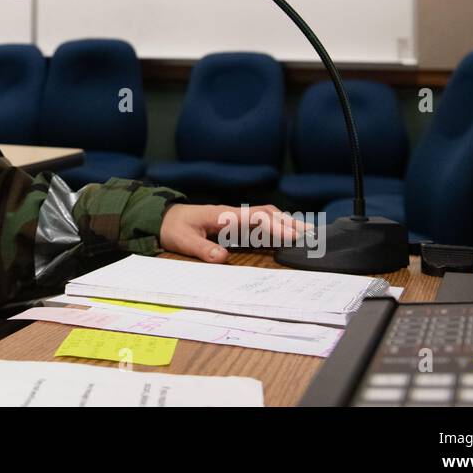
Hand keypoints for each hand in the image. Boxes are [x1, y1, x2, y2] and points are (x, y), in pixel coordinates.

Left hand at [159, 204, 308, 262]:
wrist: (162, 218)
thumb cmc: (173, 227)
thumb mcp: (183, 240)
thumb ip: (202, 248)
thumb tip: (223, 258)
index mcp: (223, 214)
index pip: (255, 217)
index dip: (274, 226)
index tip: (291, 236)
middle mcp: (232, 213)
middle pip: (266, 213)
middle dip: (288, 223)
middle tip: (311, 235)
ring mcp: (234, 218)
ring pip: (265, 217)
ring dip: (285, 224)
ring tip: (307, 235)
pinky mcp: (233, 225)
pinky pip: (258, 225)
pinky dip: (275, 229)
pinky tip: (287, 237)